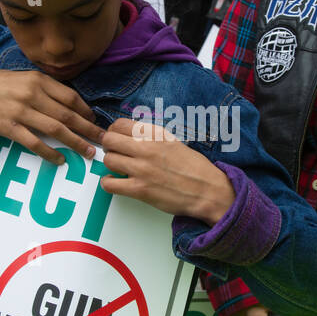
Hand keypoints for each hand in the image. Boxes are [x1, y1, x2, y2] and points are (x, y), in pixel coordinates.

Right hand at [0, 65, 104, 164]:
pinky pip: (34, 142)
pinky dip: (50, 152)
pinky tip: (60, 159)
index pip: (71, 97)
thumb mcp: (24, 79)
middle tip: (103, 141)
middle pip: (68, 115)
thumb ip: (45, 90)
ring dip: (75, 142)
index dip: (87, 112)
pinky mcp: (8, 127)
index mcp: (38, 80)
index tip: (96, 122)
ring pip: (56, 129)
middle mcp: (33, 94)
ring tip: (88, 152)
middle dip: (89, 129)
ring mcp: (20, 111)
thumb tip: (68, 106)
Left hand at [99, 118, 233, 222]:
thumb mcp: (174, 143)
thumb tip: (132, 136)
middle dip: (109, 145)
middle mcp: (147, 148)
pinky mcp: (140, 189)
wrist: (208, 191)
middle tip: (114, 152)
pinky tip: (116, 182)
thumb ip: (152, 138)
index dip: (114, 131)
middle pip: (110, 139)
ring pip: (108, 159)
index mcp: (156, 135)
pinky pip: (110, 184)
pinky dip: (108, 183)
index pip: (120, 124)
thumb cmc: (194, 169)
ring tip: (119, 168)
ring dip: (110, 164)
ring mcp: (142, 169)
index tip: (116, 137)